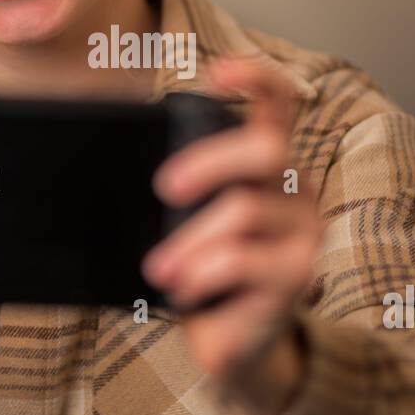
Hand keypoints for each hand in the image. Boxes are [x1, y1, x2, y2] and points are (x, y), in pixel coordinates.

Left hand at [142, 54, 321, 414]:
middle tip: (165, 187)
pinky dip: (202, 272)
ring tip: (160, 269)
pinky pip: (242, 260)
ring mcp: (304, 233)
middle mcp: (298, 190)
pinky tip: (185, 288)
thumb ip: (180, 190)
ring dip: (188, 242)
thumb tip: (110, 164)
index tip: (216, 71)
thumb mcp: (188, 221)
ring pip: (243, 211)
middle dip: (210, 162)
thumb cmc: (207, 271)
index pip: (278, 104)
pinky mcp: (298, 276)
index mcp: (271, 165)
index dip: (254, 78)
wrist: (236, 343)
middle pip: (267, 150)